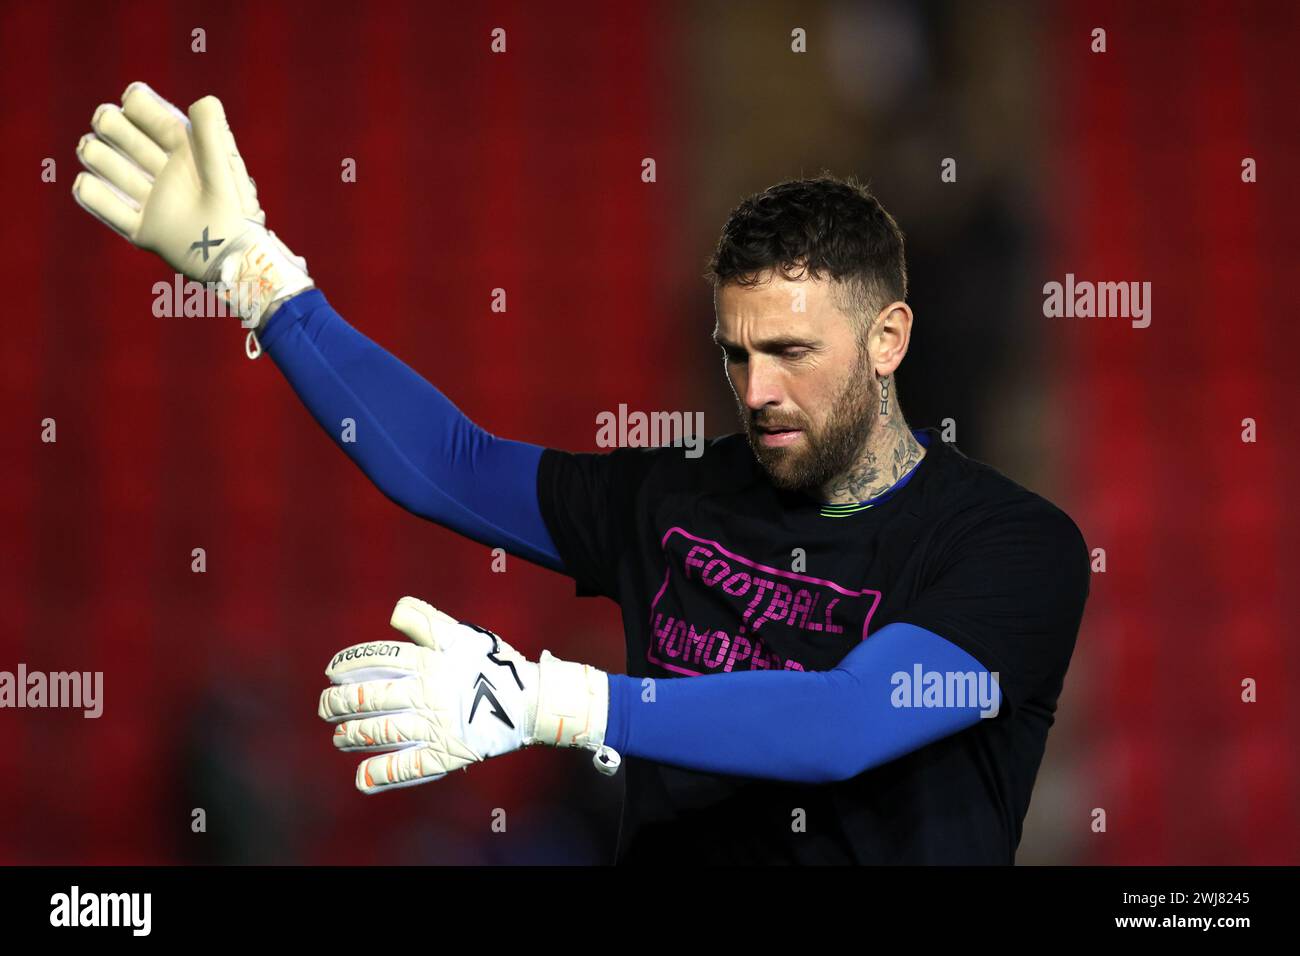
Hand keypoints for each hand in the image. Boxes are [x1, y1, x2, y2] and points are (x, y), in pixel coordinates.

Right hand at [72, 82, 311, 334]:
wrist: (233, 259)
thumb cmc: (236, 211)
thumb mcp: (224, 169)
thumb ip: (213, 134)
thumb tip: (203, 100)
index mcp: (187, 155)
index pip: (154, 119)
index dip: (139, 106)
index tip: (130, 99)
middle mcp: (166, 175)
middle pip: (126, 139)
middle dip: (112, 125)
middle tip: (108, 122)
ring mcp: (153, 202)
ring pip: (112, 169)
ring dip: (98, 155)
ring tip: (93, 150)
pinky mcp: (143, 231)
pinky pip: (109, 211)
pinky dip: (92, 196)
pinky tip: (84, 181)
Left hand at [318, 596, 618, 793]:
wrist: (532, 701)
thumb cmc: (495, 664)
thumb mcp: (462, 634)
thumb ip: (425, 621)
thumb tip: (393, 612)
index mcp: (429, 662)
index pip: (377, 659)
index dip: (348, 665)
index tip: (331, 672)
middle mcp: (427, 693)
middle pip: (371, 697)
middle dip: (339, 703)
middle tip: (325, 708)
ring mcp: (435, 726)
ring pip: (383, 731)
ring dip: (353, 736)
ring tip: (340, 738)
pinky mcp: (447, 753)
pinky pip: (410, 766)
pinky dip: (383, 774)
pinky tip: (362, 779)